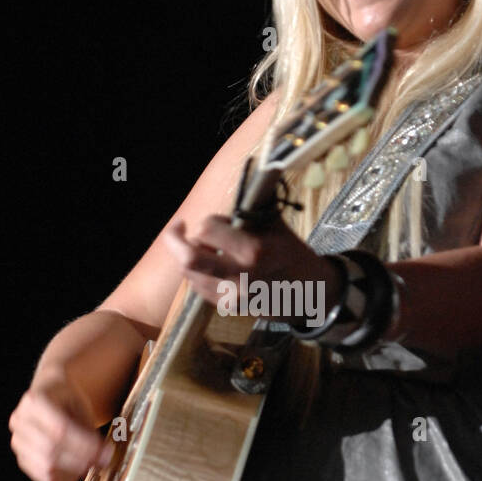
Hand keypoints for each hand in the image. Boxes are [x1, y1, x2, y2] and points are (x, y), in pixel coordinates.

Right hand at [9, 372, 112, 480]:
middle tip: (102, 460)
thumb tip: (102, 456)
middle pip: (51, 450)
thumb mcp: (80, 404)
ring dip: (74, 471)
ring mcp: (18, 442)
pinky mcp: (22, 459)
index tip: (106, 451)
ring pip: (46, 467)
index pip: (60, 429)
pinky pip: (43, 478)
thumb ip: (88, 430)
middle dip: (81, 459)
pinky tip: (78, 472)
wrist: (48, 396)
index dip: (84, 444)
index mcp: (34, 401)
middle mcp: (19, 421)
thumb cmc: (66, 399)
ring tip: (91, 465)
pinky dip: (65, 480)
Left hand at [163, 214, 343, 324]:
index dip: (209, 221)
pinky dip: (197, 271)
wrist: (307, 293)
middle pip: (188, 259)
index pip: (207, 229)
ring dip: (190, 254)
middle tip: (178, 228)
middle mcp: (239, 277)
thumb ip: (253, 205)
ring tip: (206, 248)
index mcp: (254, 251)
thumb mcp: (276, 225)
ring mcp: (231, 296)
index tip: (220, 220)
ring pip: (188, 272)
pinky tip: (211, 264)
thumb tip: (250, 172)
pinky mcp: (226, 308)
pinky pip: (196, 286)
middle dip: (174, 240)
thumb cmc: (290, 252)